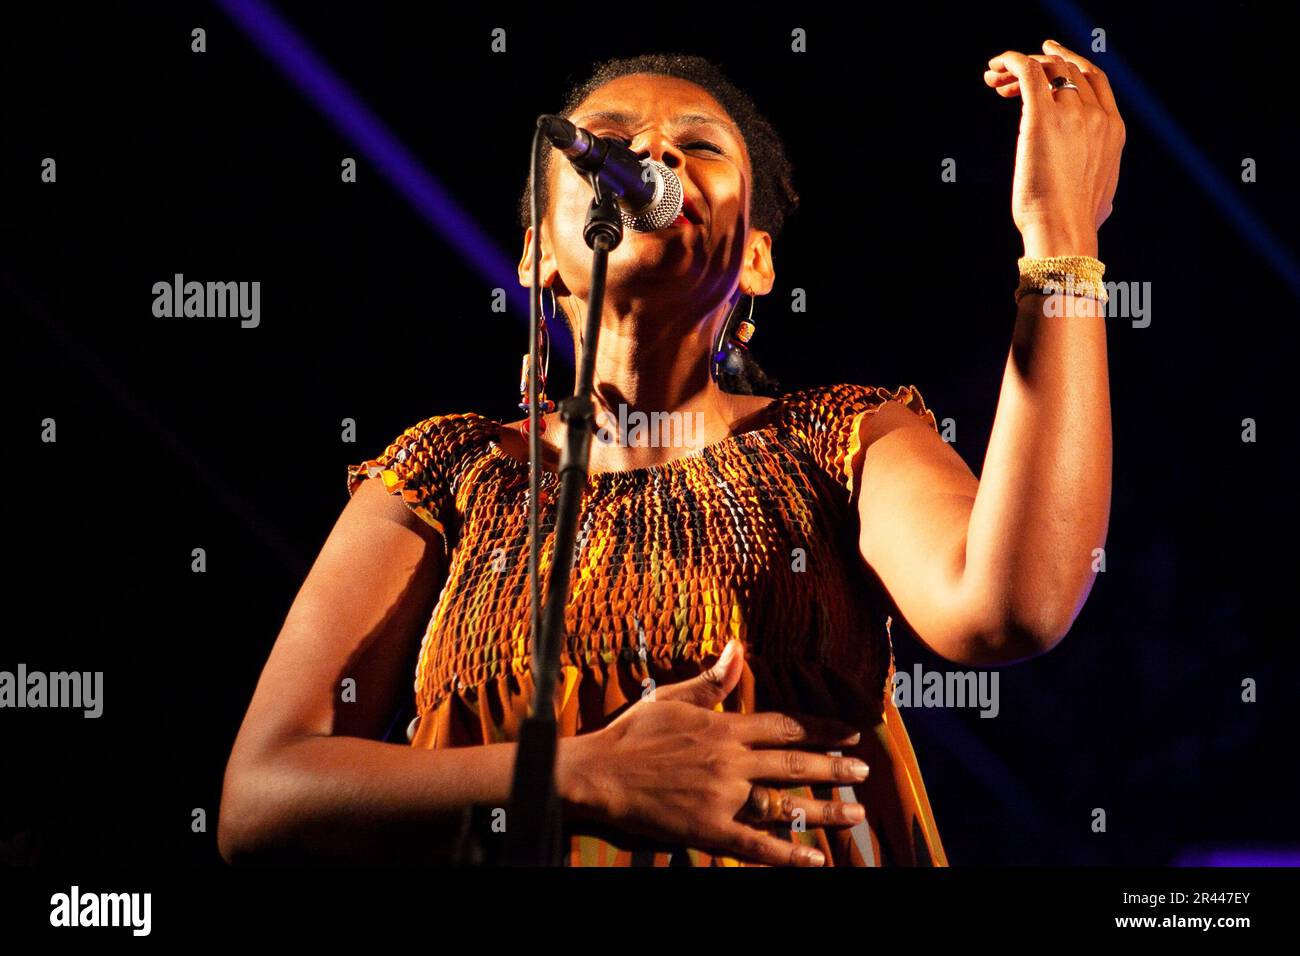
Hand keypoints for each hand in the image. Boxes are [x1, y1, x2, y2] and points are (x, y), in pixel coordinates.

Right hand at [566, 639, 868, 866]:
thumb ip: (712, 681)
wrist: (598, 773)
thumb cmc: (632, 733)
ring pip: (784, 804)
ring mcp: (722, 797)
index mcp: (724, 728)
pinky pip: (756, 846)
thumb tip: (737, 647)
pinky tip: (816, 860)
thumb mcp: (672, 697)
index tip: (850, 732)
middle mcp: (730, 761)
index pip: (785, 727)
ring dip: (823, 810)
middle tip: (865, 772)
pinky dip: (787, 855)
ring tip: (856, 815)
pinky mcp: (708, 829)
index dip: (821, 729)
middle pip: (794, 765)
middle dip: (835, 767)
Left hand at [984, 39, 1125, 257]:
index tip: (1049, 63)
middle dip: (1040, 65)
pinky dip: (1011, 61)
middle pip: (1068, 69)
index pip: (1094, 79)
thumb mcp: (1102, 195)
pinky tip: (995, 67)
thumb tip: (1103, 201)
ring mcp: (1073, 114)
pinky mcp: (1043, 118)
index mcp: (1113, 129)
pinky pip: (1028, 71)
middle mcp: (1096, 115)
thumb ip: (1100, 182)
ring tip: (996, 80)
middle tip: (1011, 78)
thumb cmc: (1077, 223)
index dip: (1070, 66)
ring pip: (1047, 67)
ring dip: (1018, 67)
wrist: (1064, 230)